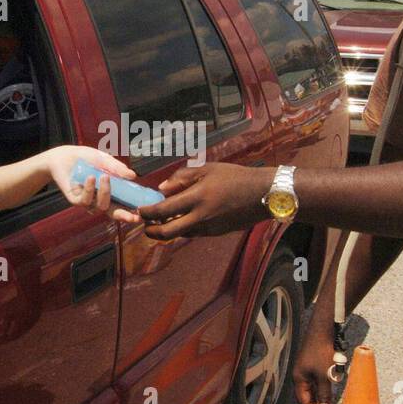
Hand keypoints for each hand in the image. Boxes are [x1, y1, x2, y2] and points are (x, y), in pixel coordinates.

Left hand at [45, 145, 141, 224]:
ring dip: (105, 192)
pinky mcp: (75, 199)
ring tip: (104, 176)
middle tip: (132, 217)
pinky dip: (89, 189)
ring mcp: (87, 201)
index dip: (131, 211)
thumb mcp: (104, 160)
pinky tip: (90, 177)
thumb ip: (117, 168)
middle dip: (123, 216)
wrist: (64, 155)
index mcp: (110, 192)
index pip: (122, 205)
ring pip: (101, 206)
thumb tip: (133, 176)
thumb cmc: (86, 158)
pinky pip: (85, 200)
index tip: (141, 214)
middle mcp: (99, 200)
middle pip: (113, 213)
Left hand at [138, 162, 272, 239]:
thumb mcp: (207, 169)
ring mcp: (209, 228)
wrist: (262, 194)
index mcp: (197, 198)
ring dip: (167, 231)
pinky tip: (181, 219)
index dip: (148, 212)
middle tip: (144, 226)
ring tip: (160, 222)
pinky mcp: (216, 233)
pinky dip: (183, 229)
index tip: (140, 210)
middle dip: (152, 231)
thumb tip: (162, 189)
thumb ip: (182, 177)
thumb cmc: (235, 176)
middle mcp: (201, 217)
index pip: (164, 210)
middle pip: (168, 232)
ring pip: (180, 234)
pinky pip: (194, 233)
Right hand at [293, 318, 337, 403]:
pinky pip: (318, 382)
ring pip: (314, 390)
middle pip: (308, 397)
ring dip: (323, 400)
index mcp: (299, 379)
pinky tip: (332, 393)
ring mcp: (307, 369)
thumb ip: (324, 394)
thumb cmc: (322, 351)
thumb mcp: (324, 375)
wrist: (323, 329)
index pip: (304, 401)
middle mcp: (301, 375)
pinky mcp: (314, 364)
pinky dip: (325, 390)